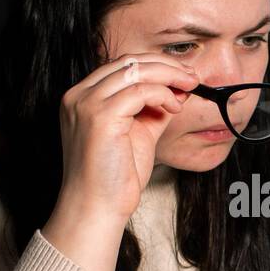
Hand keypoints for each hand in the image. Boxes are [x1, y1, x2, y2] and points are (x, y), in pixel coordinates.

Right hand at [55, 53, 197, 221]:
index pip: (120, 66)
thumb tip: (176, 90)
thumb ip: (152, 110)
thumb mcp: (137, 134)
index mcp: (81, 98)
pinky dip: (163, 94)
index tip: (182, 75)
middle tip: (191, 77)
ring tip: (189, 86)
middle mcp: (78, 96)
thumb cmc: (114, 178)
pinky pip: (140, 90)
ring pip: (135, 71)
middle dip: (165, 65)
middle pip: (128, 62)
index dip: (155, 66)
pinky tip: (174, 107)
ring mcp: (86, 104)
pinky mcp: (100, 116)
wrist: (98, 208)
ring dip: (169, 75)